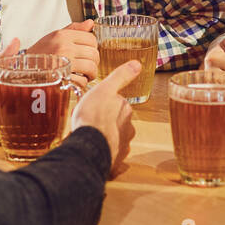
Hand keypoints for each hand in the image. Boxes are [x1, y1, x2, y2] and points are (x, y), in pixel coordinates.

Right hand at [28, 20, 99, 81]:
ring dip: (90, 75)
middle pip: (94, 54)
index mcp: (62, 35)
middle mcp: (63, 47)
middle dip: (94, 63)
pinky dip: (81, 84)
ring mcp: (62, 63)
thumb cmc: (38, 54)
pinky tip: (75, 82)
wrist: (21, 71)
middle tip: (88, 68)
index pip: (91, 39)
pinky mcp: (61, 78)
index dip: (93, 48)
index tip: (88, 54)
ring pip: (91, 68)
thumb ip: (73, 29)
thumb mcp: (53, 37)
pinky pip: (81, 81)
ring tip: (85, 76)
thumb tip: (91, 23)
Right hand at [71, 59, 140, 176]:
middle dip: (104, 122)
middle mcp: (128, 129)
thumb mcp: (104, 89)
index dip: (103, 105)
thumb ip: (121, 76)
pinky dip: (100, 150)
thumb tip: (137, 64)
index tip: (93, 106)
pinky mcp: (114, 161)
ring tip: (86, 135)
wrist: (88, 148)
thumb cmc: (93, 117)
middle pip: (115, 122)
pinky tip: (89, 148)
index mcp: (125, 111)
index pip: (117, 104)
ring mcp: (122, 146)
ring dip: (102, 137)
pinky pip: (107, 153)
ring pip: (111, 138)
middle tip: (87, 121)